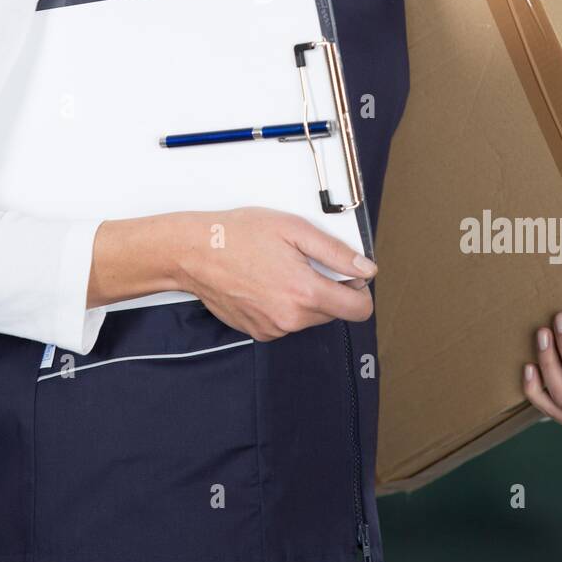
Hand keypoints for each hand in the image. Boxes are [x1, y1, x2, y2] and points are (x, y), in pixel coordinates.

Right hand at [176, 205, 377, 341]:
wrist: (195, 252)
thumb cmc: (239, 235)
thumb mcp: (294, 230)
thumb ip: (336, 252)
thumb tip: (366, 268)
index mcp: (305, 293)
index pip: (359, 310)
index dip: (360, 289)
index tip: (349, 275)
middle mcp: (290, 319)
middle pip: (334, 312)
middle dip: (329, 289)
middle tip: (304, 262)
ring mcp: (273, 329)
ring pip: (309, 317)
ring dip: (304, 297)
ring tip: (279, 270)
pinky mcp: (258, 332)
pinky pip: (286, 322)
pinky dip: (283, 305)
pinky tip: (265, 283)